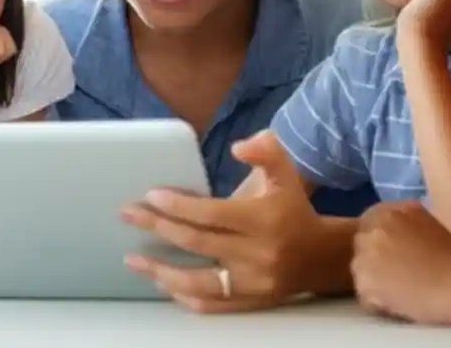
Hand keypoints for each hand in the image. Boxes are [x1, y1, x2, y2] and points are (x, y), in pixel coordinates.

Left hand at [120, 130, 324, 312]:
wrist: (321, 256)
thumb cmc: (294, 209)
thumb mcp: (286, 174)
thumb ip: (267, 152)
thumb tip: (240, 145)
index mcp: (263, 220)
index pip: (212, 214)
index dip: (179, 206)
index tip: (152, 195)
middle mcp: (257, 254)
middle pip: (198, 243)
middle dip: (159, 228)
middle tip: (129, 215)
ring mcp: (253, 283)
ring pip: (199, 281)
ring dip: (161, 271)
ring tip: (133, 260)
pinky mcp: (250, 302)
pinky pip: (212, 304)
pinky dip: (184, 295)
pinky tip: (163, 283)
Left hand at [351, 203, 450, 323]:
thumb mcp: (426, 221)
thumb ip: (403, 219)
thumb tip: (392, 225)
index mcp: (388, 212)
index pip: (369, 222)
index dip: (380, 240)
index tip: (392, 254)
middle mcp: (373, 230)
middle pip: (362, 244)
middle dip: (374, 257)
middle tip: (397, 273)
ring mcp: (365, 255)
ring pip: (360, 269)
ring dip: (374, 278)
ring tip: (401, 289)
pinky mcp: (365, 282)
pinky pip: (365, 294)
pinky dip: (378, 300)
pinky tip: (400, 302)